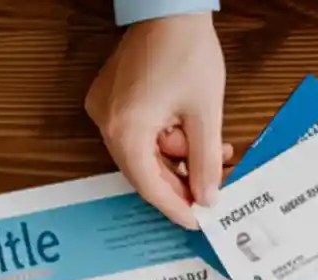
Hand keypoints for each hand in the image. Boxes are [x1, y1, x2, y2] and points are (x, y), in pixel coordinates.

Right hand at [85, 13, 227, 229]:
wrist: (168, 8)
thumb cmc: (186, 50)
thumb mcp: (205, 113)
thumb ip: (206, 161)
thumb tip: (208, 196)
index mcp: (126, 130)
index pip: (150, 186)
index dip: (175, 207)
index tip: (196, 220)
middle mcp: (106, 123)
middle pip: (144, 171)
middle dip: (181, 181)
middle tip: (211, 189)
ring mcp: (104, 110)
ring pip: (143, 153)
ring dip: (177, 158)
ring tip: (213, 152)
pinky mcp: (110, 99)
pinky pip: (136, 133)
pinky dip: (164, 139)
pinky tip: (192, 134)